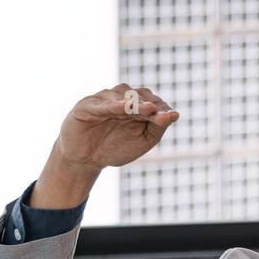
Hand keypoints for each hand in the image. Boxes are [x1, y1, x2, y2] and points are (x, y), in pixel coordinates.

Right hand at [58, 85, 178, 170]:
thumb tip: (174, 114)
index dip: (162, 109)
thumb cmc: (113, 149)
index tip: (173, 116)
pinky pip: (102, 105)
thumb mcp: (141, 142)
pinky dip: (114, 105)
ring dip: (136, 103)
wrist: (84, 160)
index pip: (152, 102)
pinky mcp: (87, 106)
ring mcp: (103, 100)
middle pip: (139, 97)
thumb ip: (157, 128)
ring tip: (149, 109)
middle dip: (151, 106)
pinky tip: (124, 107)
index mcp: (135, 105)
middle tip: (163, 115)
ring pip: (123, 97)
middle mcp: (120, 98)